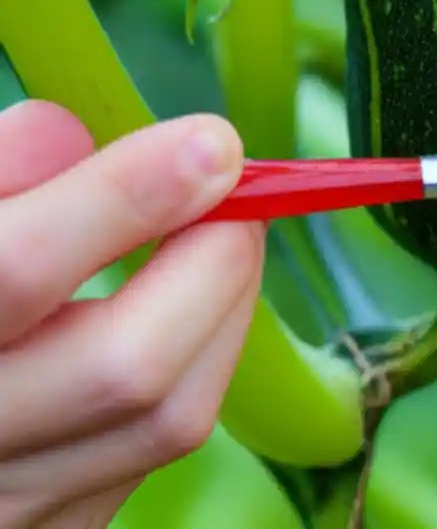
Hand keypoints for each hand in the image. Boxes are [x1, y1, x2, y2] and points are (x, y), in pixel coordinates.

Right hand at [0, 101, 264, 528]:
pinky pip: (159, 447)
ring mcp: (16, 507)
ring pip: (169, 420)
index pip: (15, 271)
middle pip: (128, 371)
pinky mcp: (65, 528)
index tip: (209, 142)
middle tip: (232, 190)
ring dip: (223, 311)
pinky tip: (186, 309)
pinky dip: (197, 361)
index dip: (125, 198)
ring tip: (220, 238)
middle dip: (211, 264)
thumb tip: (71, 130)